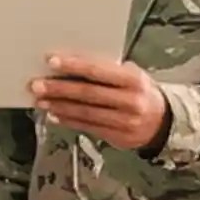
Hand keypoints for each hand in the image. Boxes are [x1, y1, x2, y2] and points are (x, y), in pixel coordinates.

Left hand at [30, 54, 168, 149]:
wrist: (163, 121)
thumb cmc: (139, 91)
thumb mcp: (131, 75)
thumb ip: (106, 71)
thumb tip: (70, 65)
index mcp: (132, 79)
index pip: (98, 71)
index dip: (73, 66)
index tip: (51, 61)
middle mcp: (130, 100)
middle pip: (88, 93)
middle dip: (59, 89)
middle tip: (36, 84)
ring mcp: (124, 121)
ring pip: (85, 112)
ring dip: (59, 106)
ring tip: (40, 100)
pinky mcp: (118, 137)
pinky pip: (88, 127)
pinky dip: (68, 120)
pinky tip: (54, 115)